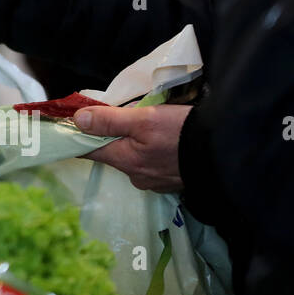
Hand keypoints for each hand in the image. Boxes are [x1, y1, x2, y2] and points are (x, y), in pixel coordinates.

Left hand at [74, 104, 191, 192]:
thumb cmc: (184, 134)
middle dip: (113, 133)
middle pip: (112, 151)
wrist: (229, 153)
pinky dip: (152, 149)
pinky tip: (165, 138)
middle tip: (122, 113)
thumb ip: (110, 120)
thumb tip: (77, 120)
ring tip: (150, 123)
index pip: (88, 150)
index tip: (64, 126)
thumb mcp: (145, 119)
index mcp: (125, 161)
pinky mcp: (172, 180)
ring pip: (133, 156)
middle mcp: (136, 176)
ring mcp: (155, 181)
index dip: (75, 137)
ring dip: (135, 141)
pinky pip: (152, 161)